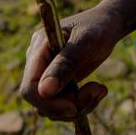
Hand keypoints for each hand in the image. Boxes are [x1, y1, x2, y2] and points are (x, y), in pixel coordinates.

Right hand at [17, 5, 120, 121]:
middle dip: (69, 105)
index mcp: (39, 48)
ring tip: (101, 89)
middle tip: (98, 91)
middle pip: (40, 102)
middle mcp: (37, 63)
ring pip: (52, 109)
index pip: (29, 87)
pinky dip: (81, 105)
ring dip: (79, 106)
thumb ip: (65, 64)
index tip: (74, 105)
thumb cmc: (97, 28)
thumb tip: (44, 91)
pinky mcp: (56, 84)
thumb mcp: (85, 42)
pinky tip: (98, 90)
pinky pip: (62, 107)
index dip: (49, 102)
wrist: (106, 25)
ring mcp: (45, 74)